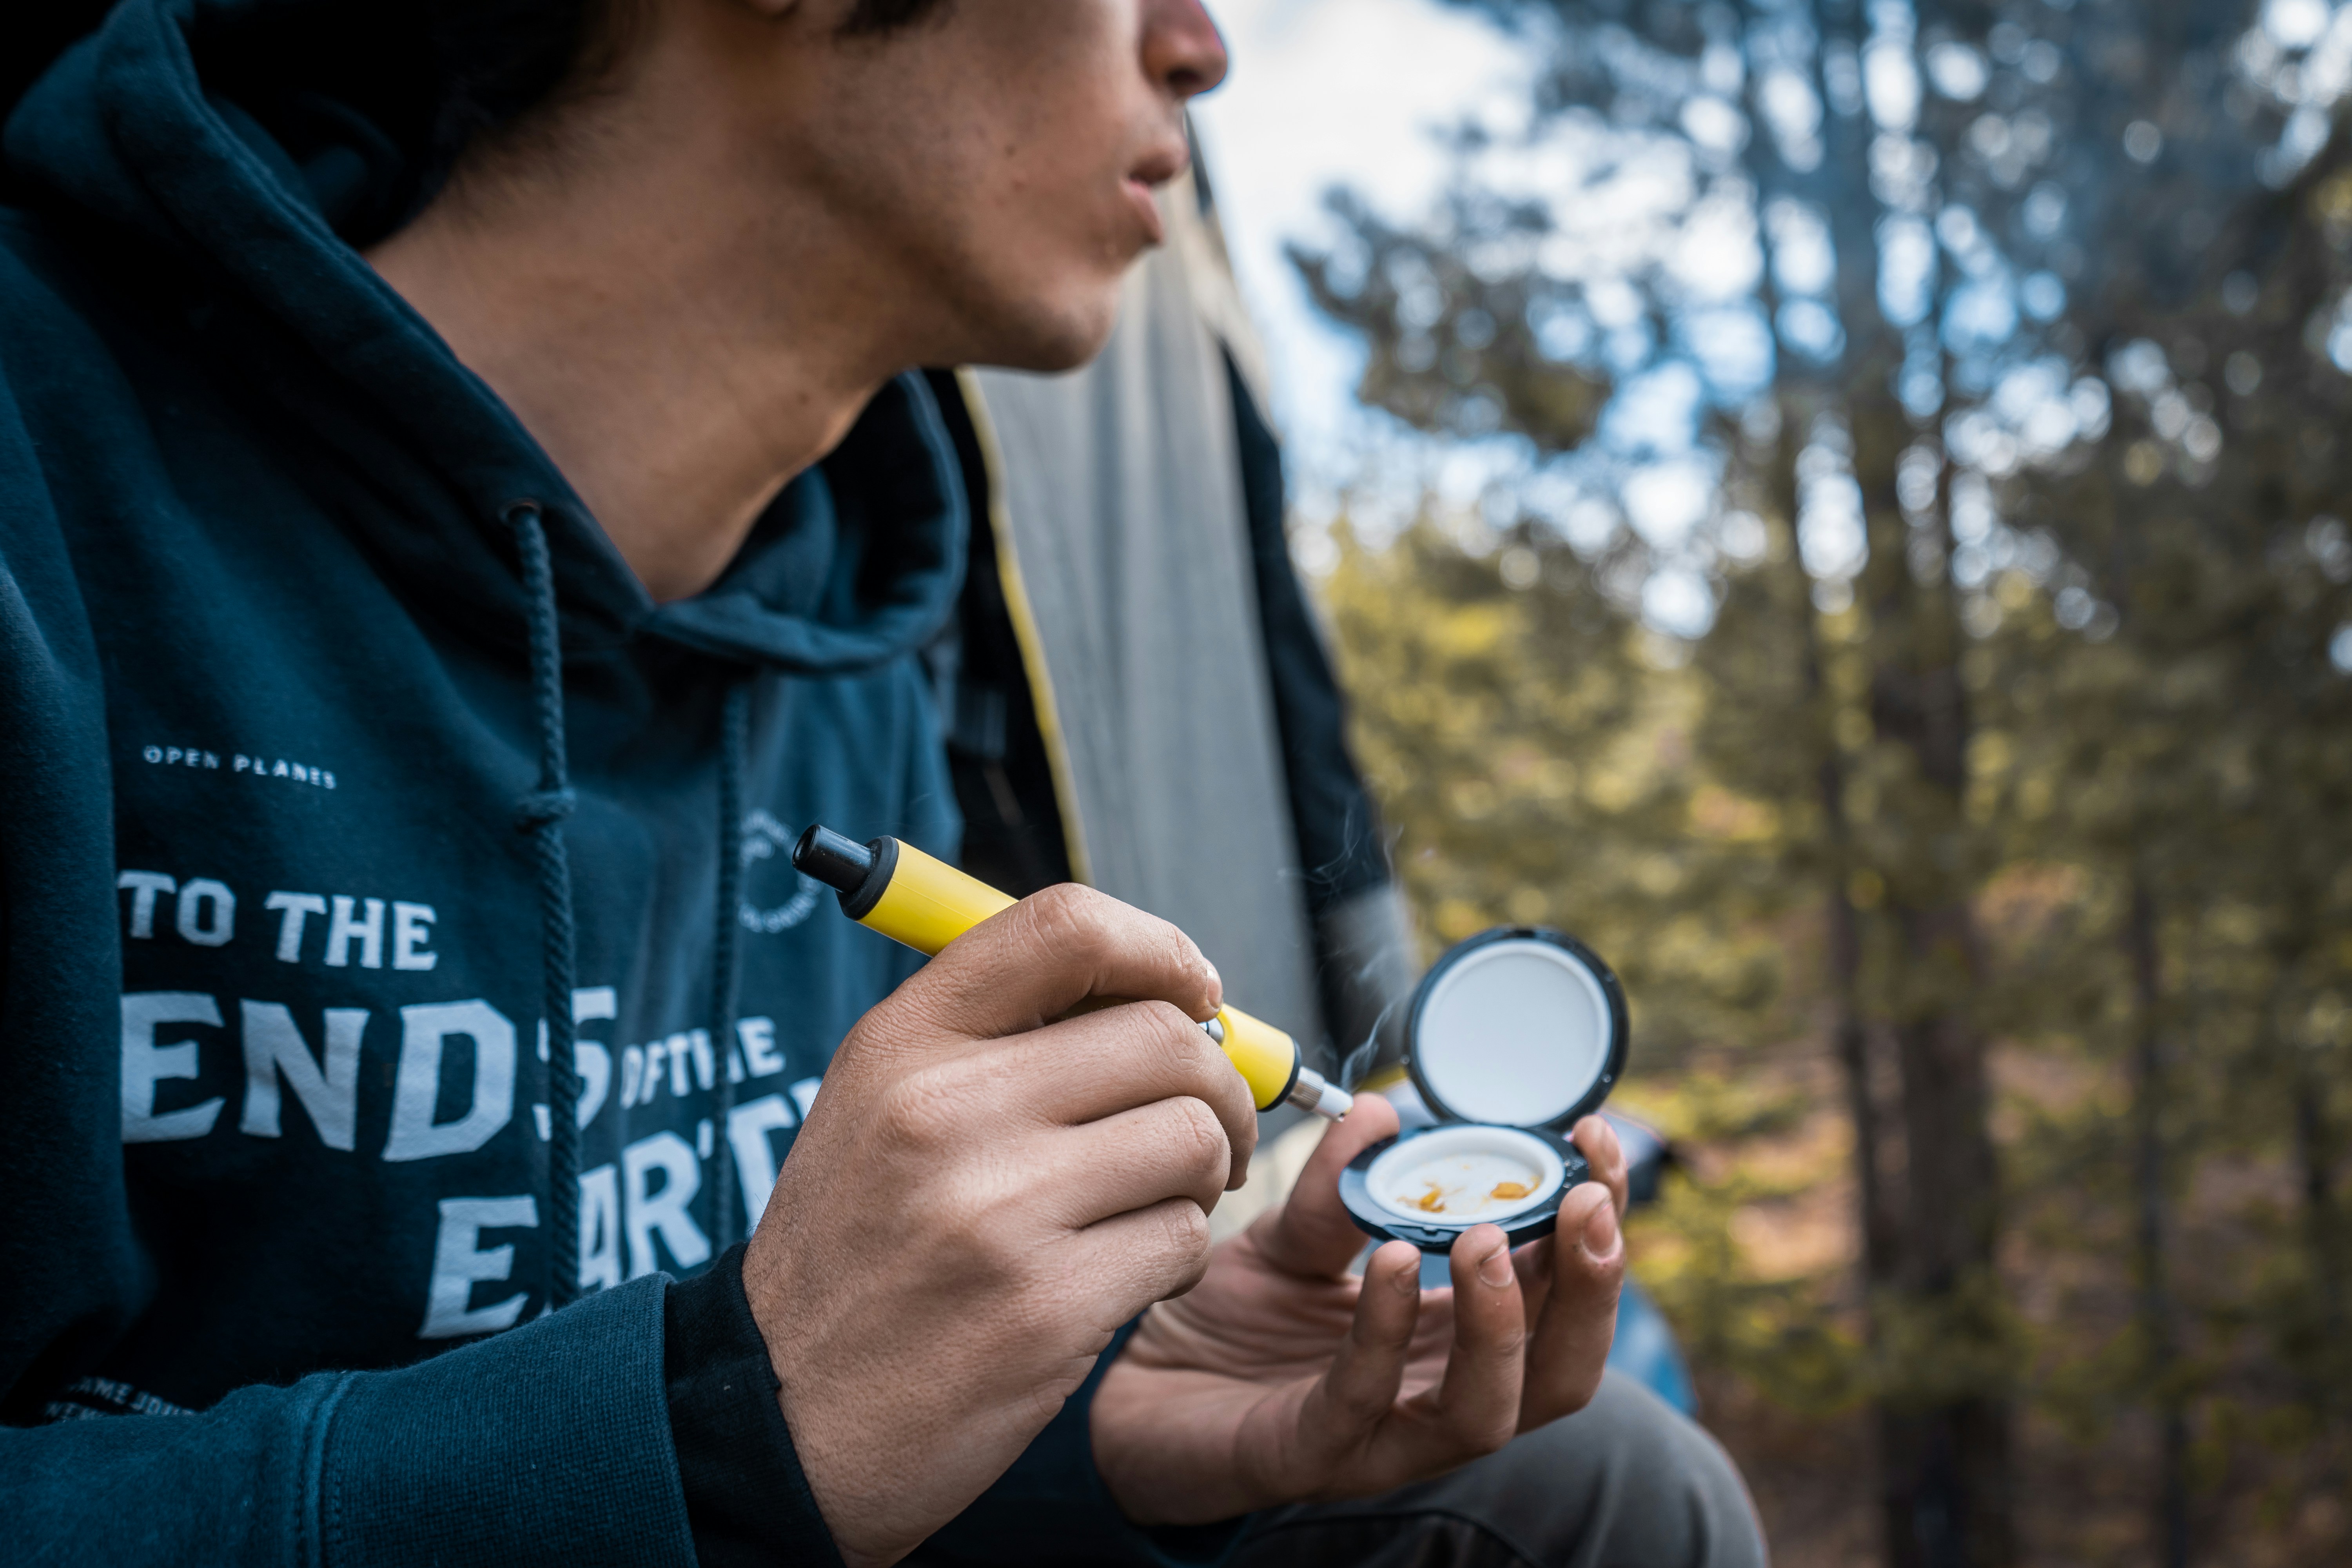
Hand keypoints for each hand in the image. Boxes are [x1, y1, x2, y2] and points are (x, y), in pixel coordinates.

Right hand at [741, 884, 1259, 1566]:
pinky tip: (1124, 1276)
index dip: (1162, 949)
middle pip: (1166, 1037)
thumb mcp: (883, 1103)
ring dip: (1204, 1175)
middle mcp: (946, 1109)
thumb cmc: (860, 1250)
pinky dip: (1177, 1256)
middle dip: (1220, 1084)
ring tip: (1157, 1204)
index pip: (1066, 925)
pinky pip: (1183, 1241)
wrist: (784, 1413)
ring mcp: (997, 1210)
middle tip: (1207, 1130)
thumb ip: (1003, 1035)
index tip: (1196, 994)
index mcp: (905, 1043)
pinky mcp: (1046, 1308)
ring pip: (1192, 1139)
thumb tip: (1172, 996)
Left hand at [1091, 1098, 1626, 1524]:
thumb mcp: (1288, 1238)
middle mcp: (1435, 1395)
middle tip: (1586, 1200)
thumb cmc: (1228, 1324)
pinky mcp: (1309, 1455)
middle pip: (1560, 1369)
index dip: (1592, 1224)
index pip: (1555, 1293)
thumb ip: (1339, 1185)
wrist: (1135, 1392)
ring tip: (1491, 1236)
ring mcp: (1380, 1439)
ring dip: (1505, 1322)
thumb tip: (1383, 1109)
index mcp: (1450, 1338)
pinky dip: (1387, 1330)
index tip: (1595, 1142)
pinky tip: (1393, 1261)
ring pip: (1489, 1410)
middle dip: (1589, 1287)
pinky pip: (1365, 1401)